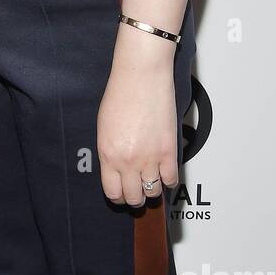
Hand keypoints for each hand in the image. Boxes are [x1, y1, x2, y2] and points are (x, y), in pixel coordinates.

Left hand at [96, 49, 179, 206]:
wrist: (140, 77)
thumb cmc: (120, 95)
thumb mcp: (104, 127)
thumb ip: (109, 152)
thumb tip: (116, 169)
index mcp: (108, 154)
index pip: (112, 192)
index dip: (118, 196)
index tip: (122, 192)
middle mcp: (128, 161)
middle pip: (134, 198)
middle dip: (135, 197)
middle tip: (137, 189)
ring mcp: (150, 158)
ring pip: (153, 192)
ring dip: (152, 189)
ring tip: (151, 180)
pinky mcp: (168, 152)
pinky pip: (171, 180)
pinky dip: (168, 179)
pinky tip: (164, 171)